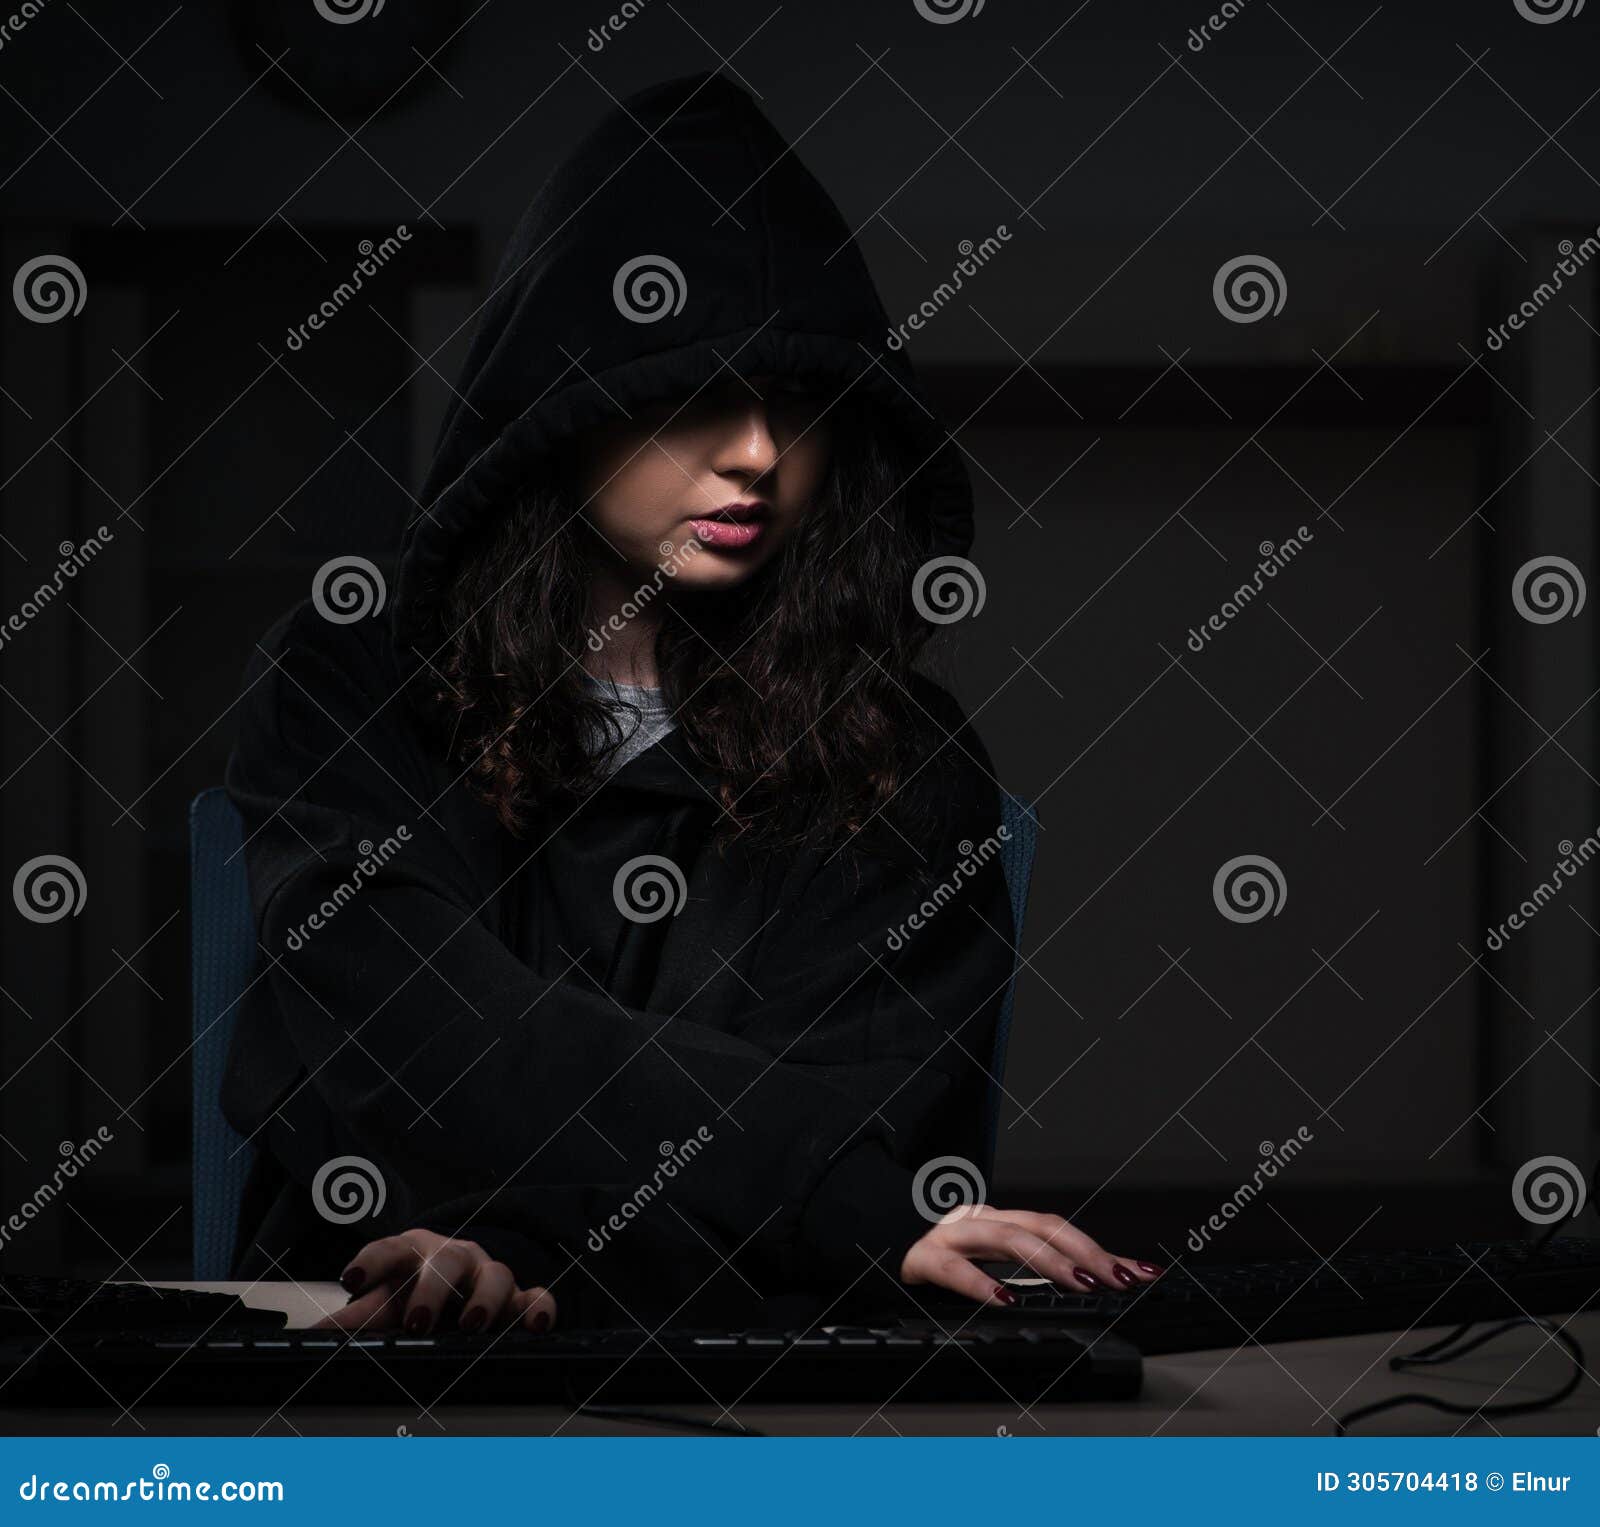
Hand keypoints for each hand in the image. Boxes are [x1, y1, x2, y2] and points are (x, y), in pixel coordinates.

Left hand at [314, 1228, 557, 1334]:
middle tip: (419, 1320)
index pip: (388, 1251)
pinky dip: (538, 1307)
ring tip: (472, 1325)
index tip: (352, 1279)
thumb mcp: (383, 1299)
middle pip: (447, 1262)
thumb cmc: (413, 1289)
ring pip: (496, 1274)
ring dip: (484, 1299)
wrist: (456, 1282)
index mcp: (411, 1254)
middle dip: (433, 1291)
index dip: (370, 1263)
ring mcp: (487, 1275)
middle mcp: (452, 1258)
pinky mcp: (517, 1296)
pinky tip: (535, 1323)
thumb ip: (354, 1318)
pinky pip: (536, 1294)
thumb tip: (311, 1338)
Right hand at [900, 1204, 1163, 1305]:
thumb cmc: (935, 1258)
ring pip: (1005, 1236)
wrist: (869, 1243)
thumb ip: (1028, 1270)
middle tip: (1121, 1279)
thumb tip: (1089, 1287)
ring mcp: (950, 1236)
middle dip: (1086, 1252)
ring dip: (1049, 1261)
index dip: (1100, 1248)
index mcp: (1000, 1220)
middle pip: (1041, 1225)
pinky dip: (981, 1283)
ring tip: (1081, 1284)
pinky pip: (954, 1268)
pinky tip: (1004, 1298)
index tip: (1140, 1271)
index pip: (1059, 1228)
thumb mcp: (985, 1259)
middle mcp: (981, 1220)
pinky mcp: (921, 1259)